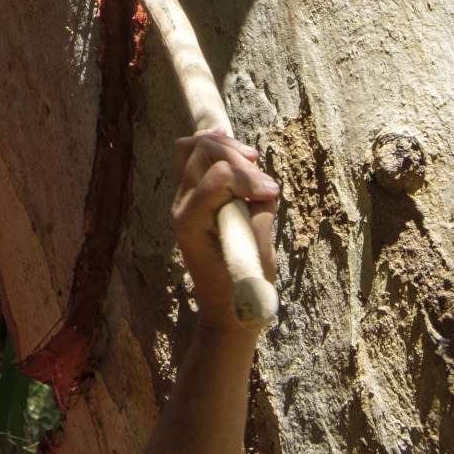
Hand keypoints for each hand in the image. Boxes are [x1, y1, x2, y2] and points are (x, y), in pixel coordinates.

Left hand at [171, 130, 278, 329]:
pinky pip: (192, 159)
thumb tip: (264, 186)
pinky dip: (212, 145)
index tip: (273, 191)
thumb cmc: (242, 291)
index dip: (249, 179)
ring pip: (191, 148)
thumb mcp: (259, 255)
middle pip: (200, 152)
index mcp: (191, 222)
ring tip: (250, 157)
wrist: (223, 313)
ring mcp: (182, 201)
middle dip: (234, 155)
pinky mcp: (191, 199)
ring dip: (223, 146)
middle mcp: (180, 206)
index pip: (217, 176)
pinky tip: (227, 139)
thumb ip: (260, 214)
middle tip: (261, 175)